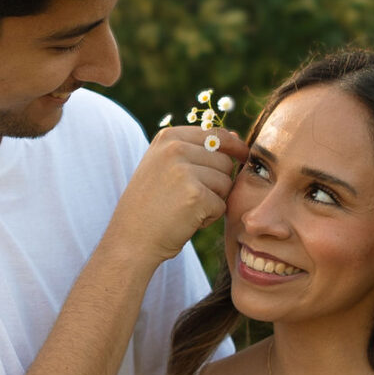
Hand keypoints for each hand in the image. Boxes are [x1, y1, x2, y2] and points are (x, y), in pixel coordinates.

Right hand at [108, 124, 246, 266]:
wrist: (130, 239)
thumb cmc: (150, 205)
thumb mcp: (163, 166)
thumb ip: (195, 149)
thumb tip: (235, 136)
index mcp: (168, 138)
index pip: (215, 134)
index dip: (234, 147)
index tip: (242, 157)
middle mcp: (175, 149)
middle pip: (224, 161)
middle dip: (218, 182)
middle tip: (191, 198)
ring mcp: (184, 171)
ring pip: (225, 183)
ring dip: (214, 201)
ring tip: (187, 209)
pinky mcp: (195, 195)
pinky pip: (221, 205)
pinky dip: (209, 218)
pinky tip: (187, 221)